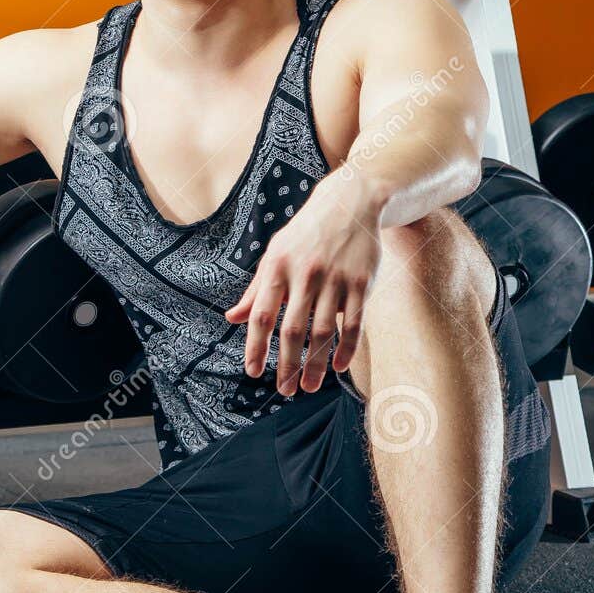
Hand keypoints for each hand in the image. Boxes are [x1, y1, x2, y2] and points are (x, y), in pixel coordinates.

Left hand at [224, 176, 380, 395]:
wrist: (349, 203)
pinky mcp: (362, 282)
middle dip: (286, 364)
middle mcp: (305, 274)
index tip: (253, 371)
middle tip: (284, 390)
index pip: (262, 315)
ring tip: (309, 386)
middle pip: (292, 329)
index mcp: (277, 268)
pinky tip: (339, 367)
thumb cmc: (305, 234)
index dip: (255, 346)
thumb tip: (231, 318)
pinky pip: (354, 322)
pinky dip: (347, 348)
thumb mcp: (275, 254)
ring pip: (323, 331)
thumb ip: (256, 289)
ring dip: (316, 363)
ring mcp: (335, 279)